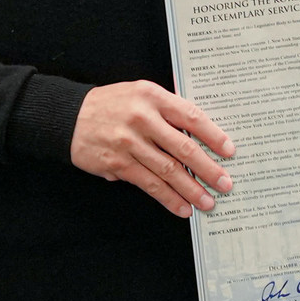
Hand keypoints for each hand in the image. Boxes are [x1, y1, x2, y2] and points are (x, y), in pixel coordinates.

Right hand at [69, 81, 234, 216]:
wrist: (69, 116)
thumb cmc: (112, 104)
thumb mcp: (140, 93)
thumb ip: (168, 108)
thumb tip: (201, 132)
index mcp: (153, 96)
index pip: (191, 116)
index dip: (213, 135)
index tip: (229, 151)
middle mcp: (142, 118)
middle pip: (183, 147)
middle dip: (208, 169)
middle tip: (225, 183)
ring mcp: (129, 142)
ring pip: (168, 170)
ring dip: (191, 190)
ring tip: (207, 202)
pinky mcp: (118, 163)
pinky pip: (149, 184)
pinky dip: (168, 198)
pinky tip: (181, 208)